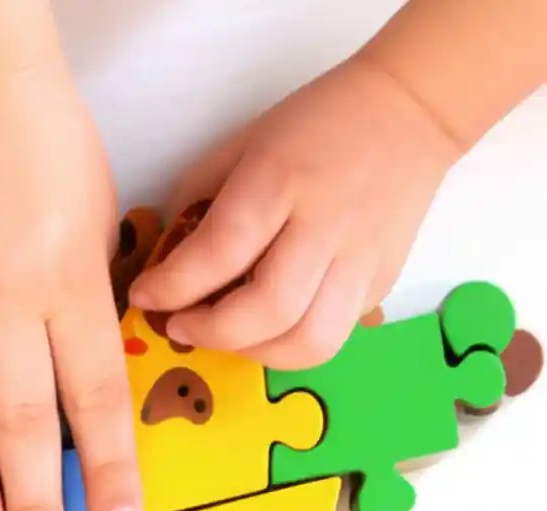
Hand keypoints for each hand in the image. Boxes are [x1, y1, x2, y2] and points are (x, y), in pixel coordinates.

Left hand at [130, 56, 461, 368]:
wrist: (410, 112)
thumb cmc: (312, 125)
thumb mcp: (240, 145)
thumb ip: (198, 201)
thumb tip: (167, 261)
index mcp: (280, 179)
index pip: (221, 250)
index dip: (173, 286)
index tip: (143, 296)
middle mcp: (325, 224)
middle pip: (269, 309)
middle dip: (211, 332)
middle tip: (179, 327)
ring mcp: (362, 259)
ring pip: (311, 341)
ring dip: (255, 354)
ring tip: (224, 338)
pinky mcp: (383, 282)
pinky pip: (334, 336)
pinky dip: (289, 345)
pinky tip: (263, 328)